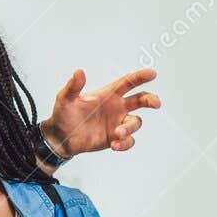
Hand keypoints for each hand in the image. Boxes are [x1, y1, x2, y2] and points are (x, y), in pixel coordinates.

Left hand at [42, 68, 160, 156]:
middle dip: (151, 100)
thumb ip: (73, 86)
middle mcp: (116, 107)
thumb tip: (79, 71)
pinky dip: (125, 143)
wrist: (60, 137)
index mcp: (108, 94)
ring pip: (135, 122)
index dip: (140, 77)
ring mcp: (117, 123)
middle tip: (156, 103)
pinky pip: (129, 140)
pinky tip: (115, 145)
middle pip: (140, 100)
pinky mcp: (115, 138)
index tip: (152, 73)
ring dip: (130, 128)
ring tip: (117, 133)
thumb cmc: (63, 115)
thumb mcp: (65, 99)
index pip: (128, 82)